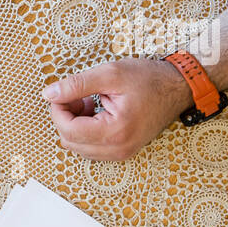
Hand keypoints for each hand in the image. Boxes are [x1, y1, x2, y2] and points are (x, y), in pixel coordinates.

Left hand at [40, 58, 191, 160]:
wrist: (179, 87)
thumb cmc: (149, 78)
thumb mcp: (110, 74)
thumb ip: (76, 85)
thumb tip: (48, 94)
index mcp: (116, 131)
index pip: (68, 130)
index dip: (58, 110)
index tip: (63, 92)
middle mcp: (119, 149)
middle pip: (70, 141)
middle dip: (66, 118)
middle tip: (78, 96)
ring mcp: (122, 153)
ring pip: (78, 147)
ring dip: (75, 125)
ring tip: (90, 103)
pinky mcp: (123, 152)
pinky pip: (91, 148)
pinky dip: (86, 132)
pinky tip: (96, 112)